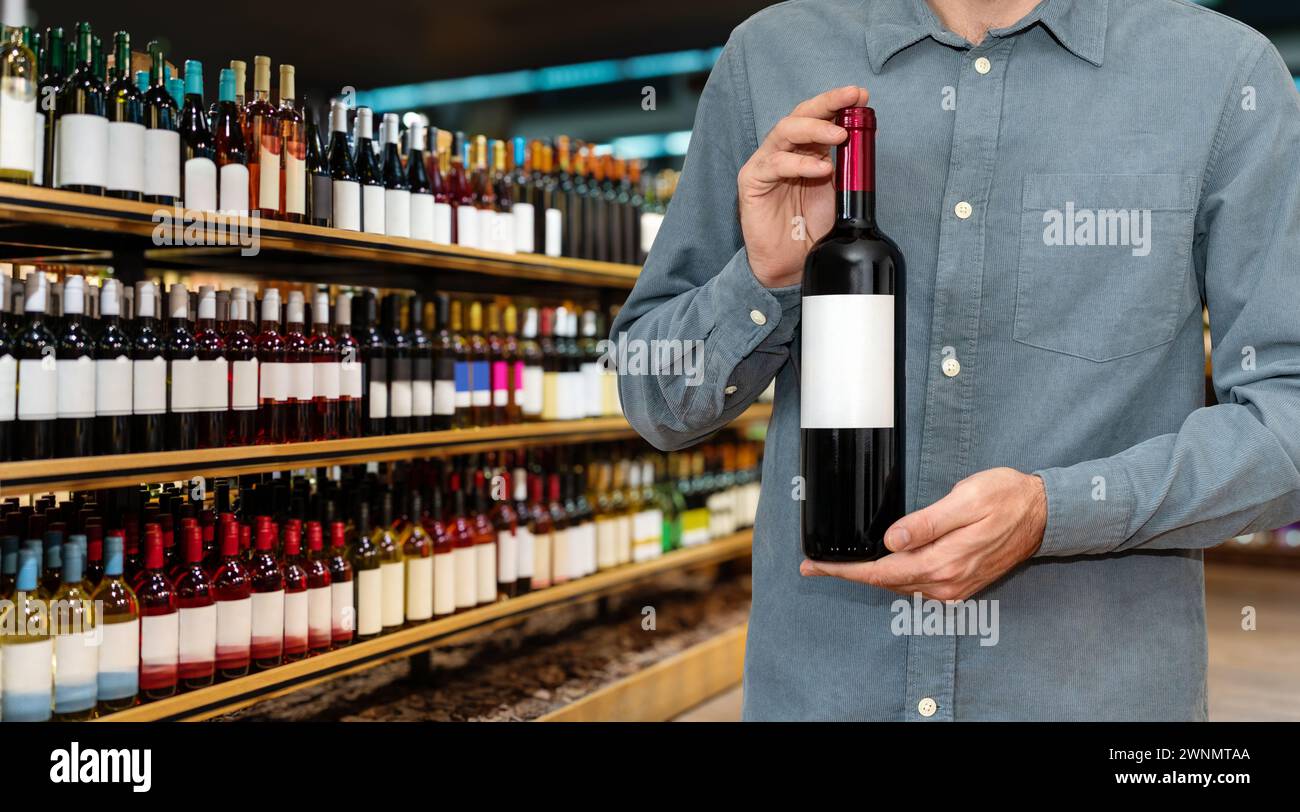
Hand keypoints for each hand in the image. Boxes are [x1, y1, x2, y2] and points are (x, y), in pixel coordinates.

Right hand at [738, 85, 868, 288]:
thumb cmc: (813, 228)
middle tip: (850, 99)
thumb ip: (847, 166)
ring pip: (784, 131)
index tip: (861, 95)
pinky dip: (799, 163)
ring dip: (815, 129)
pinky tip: (821, 168)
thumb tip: (867, 139)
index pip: (818, 117)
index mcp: (805, 150)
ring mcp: (765, 164)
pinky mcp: (752, 182)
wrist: (791, 263)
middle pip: (800, 115)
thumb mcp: (838, 191)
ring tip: (840, 135)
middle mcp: (784, 151)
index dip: (837, 103)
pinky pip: (774, 164)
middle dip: (827, 104)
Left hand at [800, 468, 1046, 600]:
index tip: (813, 566)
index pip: (879, 572)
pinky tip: (881, 563)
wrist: (1044, 514)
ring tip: (840, 564)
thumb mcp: (964, 500)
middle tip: (814, 563)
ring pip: (899, 585)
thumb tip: (891, 541)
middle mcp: (945, 582)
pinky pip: (916, 584)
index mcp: (942, 563)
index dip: (842, 571)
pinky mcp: (960, 583)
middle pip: (884, 582)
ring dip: (869, 576)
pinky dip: (893, 576)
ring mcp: (953, 587)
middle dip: (848, 573)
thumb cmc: (1006, 498)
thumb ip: (926, 523)